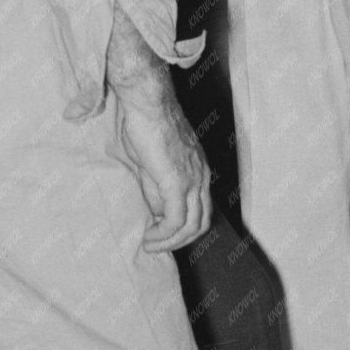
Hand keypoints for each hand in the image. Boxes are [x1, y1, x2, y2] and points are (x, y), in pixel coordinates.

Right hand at [115, 89, 212, 250]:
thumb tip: (156, 210)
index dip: (184, 226)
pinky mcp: (177, 183)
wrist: (148, 104)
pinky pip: (176, 220)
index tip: (162, 232)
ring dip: (170, 242)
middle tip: (157, 245)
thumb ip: (156, 186)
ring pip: (191, 226)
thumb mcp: (152, 161)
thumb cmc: (146, 123)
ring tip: (150, 245)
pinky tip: (148, 237)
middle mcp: (202, 177)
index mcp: (199, 169)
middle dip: (180, 240)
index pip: (201, 208)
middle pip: (202, 222)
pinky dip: (163, 235)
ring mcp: (192, 181)